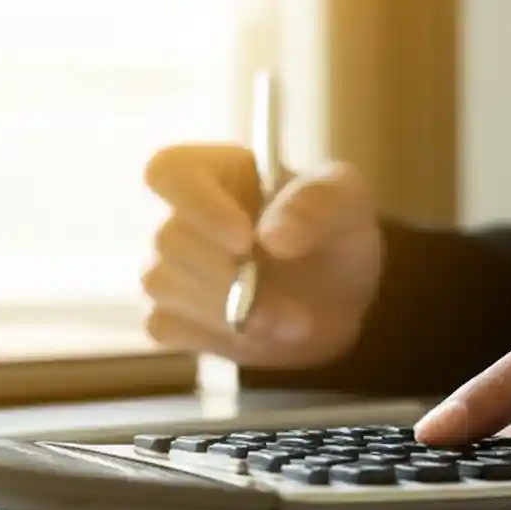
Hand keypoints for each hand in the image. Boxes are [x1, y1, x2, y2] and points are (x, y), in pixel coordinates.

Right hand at [142, 145, 382, 366]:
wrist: (340, 301)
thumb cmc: (337, 234)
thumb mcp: (349, 203)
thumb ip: (319, 203)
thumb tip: (272, 236)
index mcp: (218, 172)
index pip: (169, 171)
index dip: (199, 205)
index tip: (245, 239)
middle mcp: (185, 216)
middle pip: (169, 239)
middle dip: (229, 277)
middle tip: (289, 299)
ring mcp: (175, 268)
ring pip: (161, 284)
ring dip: (228, 312)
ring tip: (292, 323)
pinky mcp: (176, 316)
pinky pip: (164, 327)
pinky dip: (212, 337)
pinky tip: (258, 334)